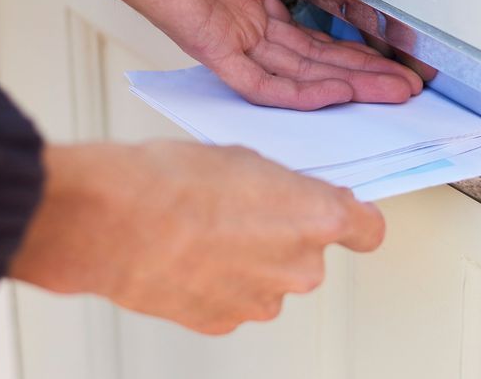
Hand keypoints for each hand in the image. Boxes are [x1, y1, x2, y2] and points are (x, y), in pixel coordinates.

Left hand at [0, 0, 421, 109]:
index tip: (390, 51)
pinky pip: (258, 82)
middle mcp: (239, 16)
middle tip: (403, 86)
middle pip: (311, 59)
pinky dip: (298, 94)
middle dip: (361, 74)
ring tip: (387, 94)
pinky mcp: (207, 45)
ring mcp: (225, 35)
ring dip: (343, 87)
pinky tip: (336, 96)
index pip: (309, 28)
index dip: (351, 43)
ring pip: (294, 76)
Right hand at [8, 141, 385, 334]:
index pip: (366, 230)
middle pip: (309, 255)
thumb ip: (282, 186)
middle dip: (283, 236)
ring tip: (204, 231)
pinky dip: (217, 283)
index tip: (346, 216)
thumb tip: (283, 196)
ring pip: (268, 280)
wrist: (114, 222)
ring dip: (247, 261)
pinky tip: (188, 256)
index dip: (354, 221)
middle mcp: (299, 267)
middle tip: (241, 210)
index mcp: (315, 218)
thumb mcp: (242, 158)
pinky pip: (233, 299)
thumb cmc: (170, 182)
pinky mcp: (224, 321)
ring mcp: (262, 300)